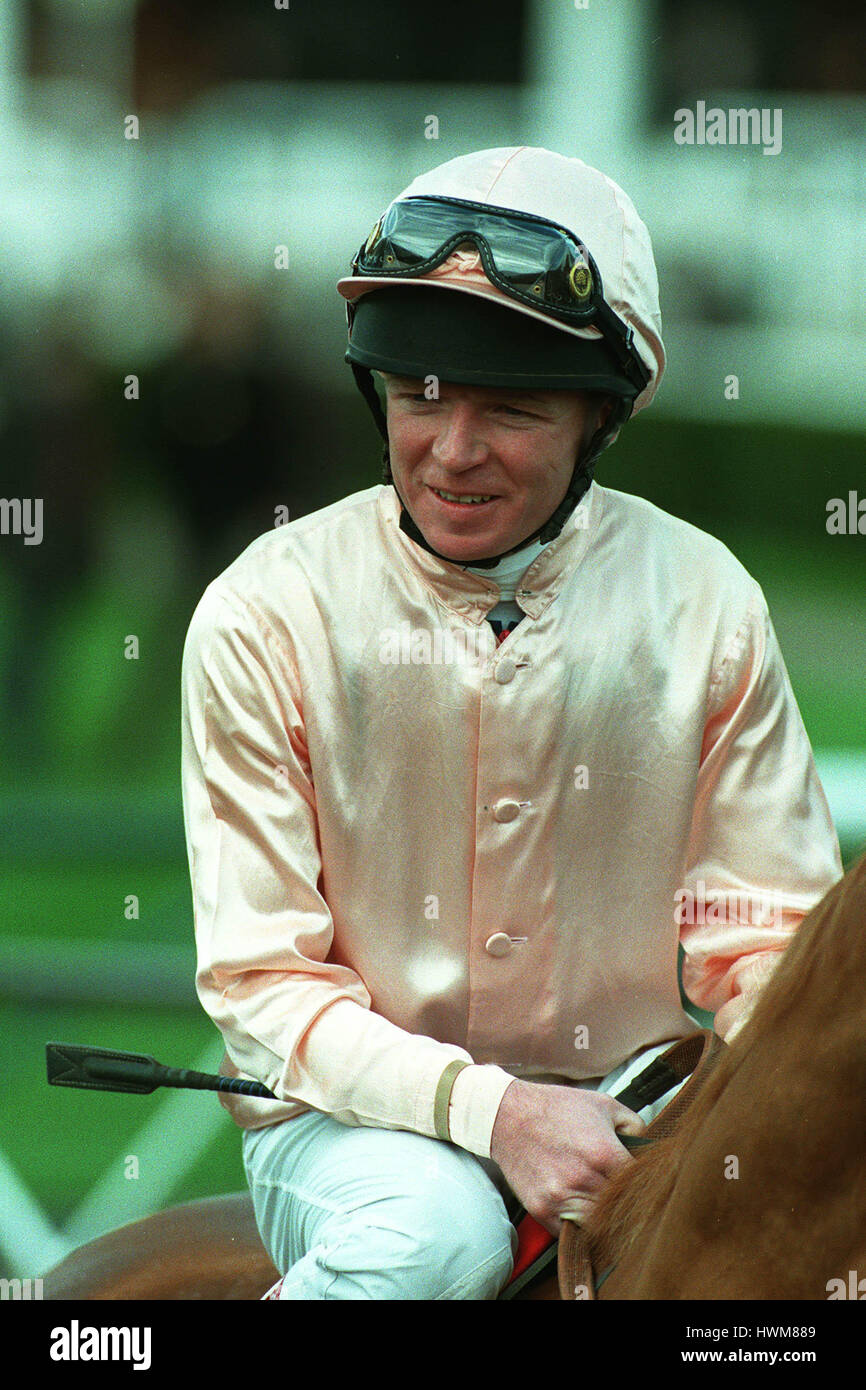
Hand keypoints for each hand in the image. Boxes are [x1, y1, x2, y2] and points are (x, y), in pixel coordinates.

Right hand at [490, 1078, 645, 1235]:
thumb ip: (634, 1124)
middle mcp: (584, 1178)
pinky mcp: (543, 1209)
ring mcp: (562, 1197)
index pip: (640, 1187)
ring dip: (602, 1218)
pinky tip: (578, 1207)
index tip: (642, 1185)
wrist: (509, 1115)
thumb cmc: (555, 1108)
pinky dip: (577, 1226)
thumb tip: (648, 1145)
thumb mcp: (603, 1104)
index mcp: (604, 1153)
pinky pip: (570, 1233)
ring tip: (600, 1203)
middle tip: (622, 1196)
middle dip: (624, 1203)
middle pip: (621, 1210)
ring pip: (598, 1226)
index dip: (644, 1186)